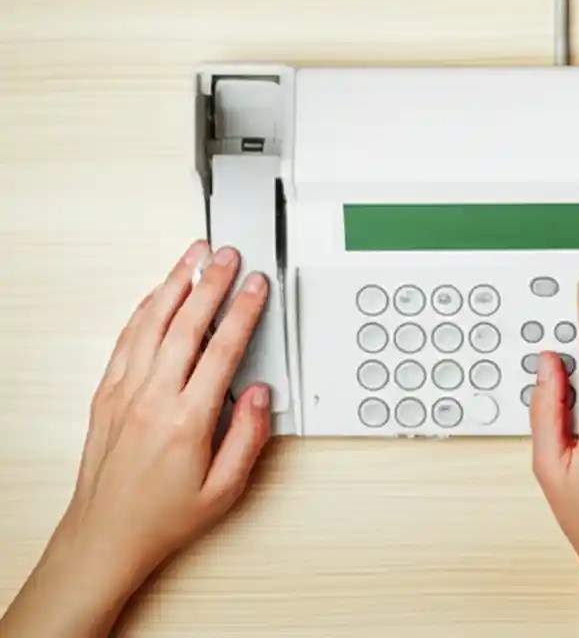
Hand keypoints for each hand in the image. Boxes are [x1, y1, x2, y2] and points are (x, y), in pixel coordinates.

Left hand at [1, 241, 272, 637]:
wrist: (106, 535)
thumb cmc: (163, 516)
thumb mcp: (226, 489)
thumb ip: (249, 437)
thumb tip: (259, 394)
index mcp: (186, 420)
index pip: (222, 349)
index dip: (243, 311)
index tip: (256, 286)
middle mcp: (151, 399)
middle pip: (185, 324)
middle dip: (210, 282)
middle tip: (226, 254)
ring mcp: (124, 393)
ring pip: (151, 323)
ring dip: (174, 284)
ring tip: (191, 257)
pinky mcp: (106, 395)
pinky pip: (126, 339)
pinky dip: (145, 309)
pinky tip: (158, 295)